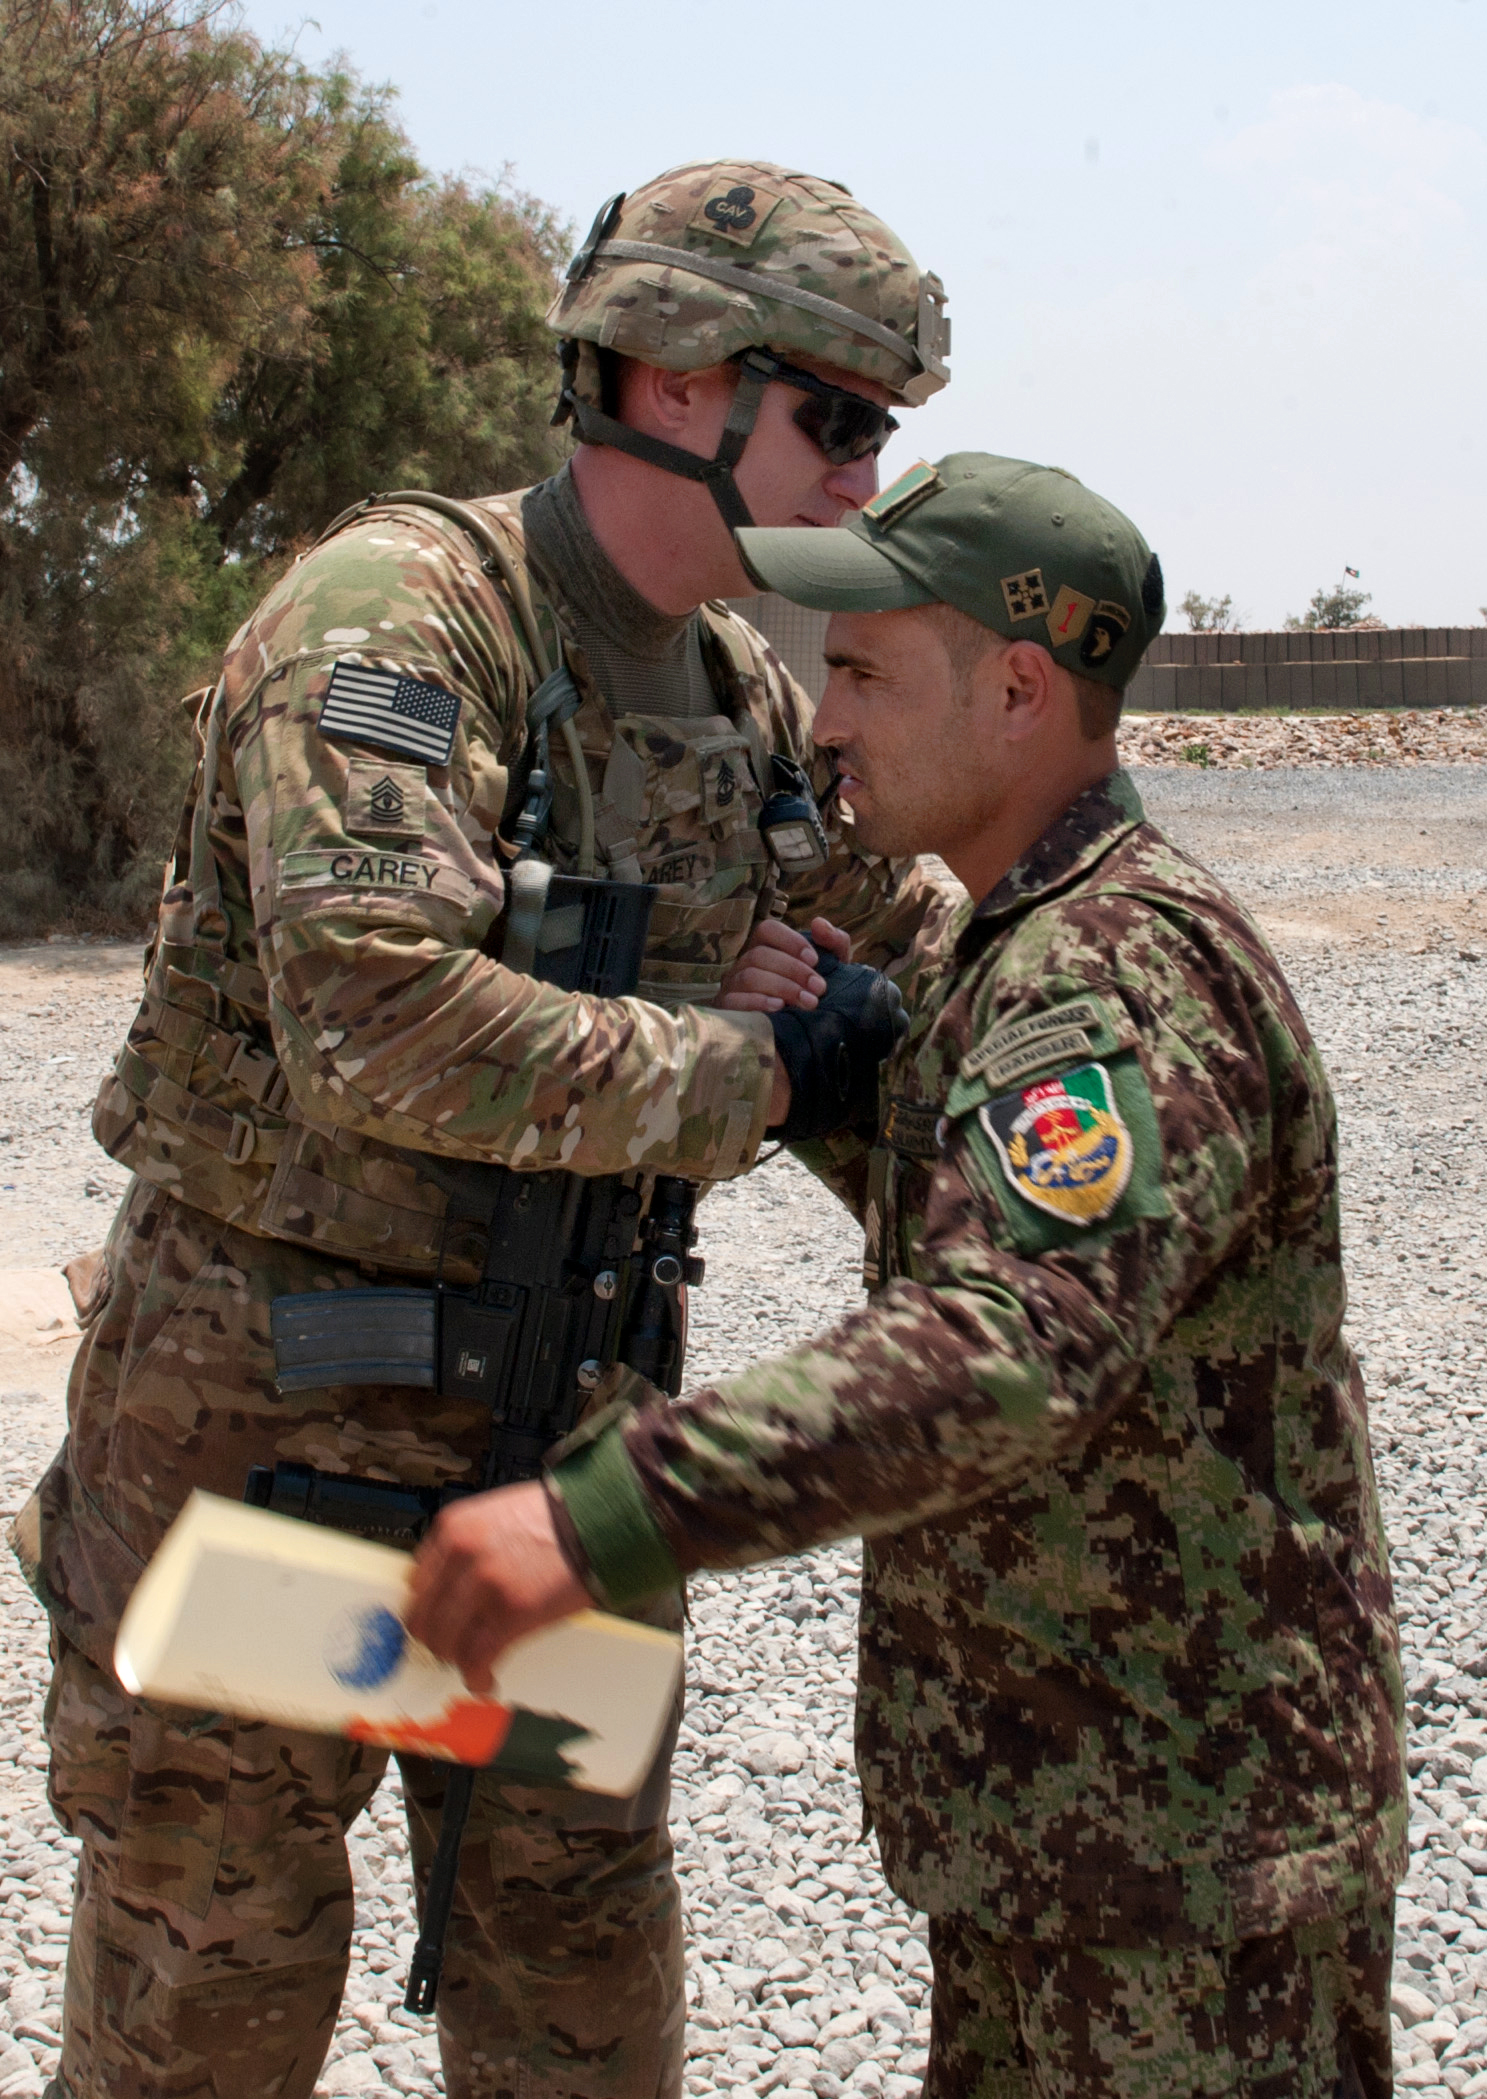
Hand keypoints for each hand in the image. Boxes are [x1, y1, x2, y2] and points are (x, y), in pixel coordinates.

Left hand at [405, 1481, 590, 1694]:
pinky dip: (477, 1676)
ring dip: (457, 1660)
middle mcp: (461, 1554)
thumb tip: (450, 1587)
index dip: (428, 1608)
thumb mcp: (496, 1514)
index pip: (416, 1583)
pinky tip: (485, 1679)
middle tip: (453, 1648)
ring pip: (446, 1642)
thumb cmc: (555, 1517)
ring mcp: (484, 1585)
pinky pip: (477, 1658)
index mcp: (454, 1527)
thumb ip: (467, 1545)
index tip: (437, 1621)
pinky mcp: (511, 1614)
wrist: (597, 1521)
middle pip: (424, 1618)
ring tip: (473, 1664)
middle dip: (438, 1639)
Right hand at [717, 916, 851, 1013]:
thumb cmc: (816, 992)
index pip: (768, 930)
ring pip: (750, 977)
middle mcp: (745, 963)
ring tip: (808, 1002)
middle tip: (819, 988)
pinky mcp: (728, 1009)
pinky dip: (757, 1002)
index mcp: (766, 947)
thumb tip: (818, 924)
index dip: (791, 942)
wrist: (811, 1032)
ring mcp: (733, 985)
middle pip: (760, 955)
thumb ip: (834, 941)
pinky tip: (779, 1007)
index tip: (815, 960)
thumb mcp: (833, 967)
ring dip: (782, 987)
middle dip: (794, 970)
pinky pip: (735, 1000)